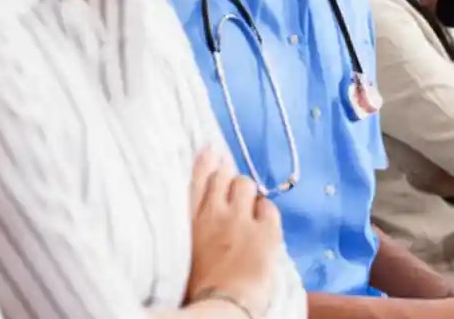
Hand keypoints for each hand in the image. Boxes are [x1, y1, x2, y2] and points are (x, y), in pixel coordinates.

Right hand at [186, 150, 280, 316]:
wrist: (222, 309)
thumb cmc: (199, 291)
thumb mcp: (185, 254)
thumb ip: (193, 229)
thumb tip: (203, 216)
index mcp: (189, 222)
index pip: (197, 179)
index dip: (206, 162)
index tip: (211, 151)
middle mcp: (213, 213)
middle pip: (223, 177)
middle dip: (229, 179)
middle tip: (233, 189)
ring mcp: (240, 219)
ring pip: (245, 184)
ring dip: (247, 194)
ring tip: (248, 210)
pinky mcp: (265, 230)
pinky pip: (268, 206)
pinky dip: (265, 211)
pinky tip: (263, 222)